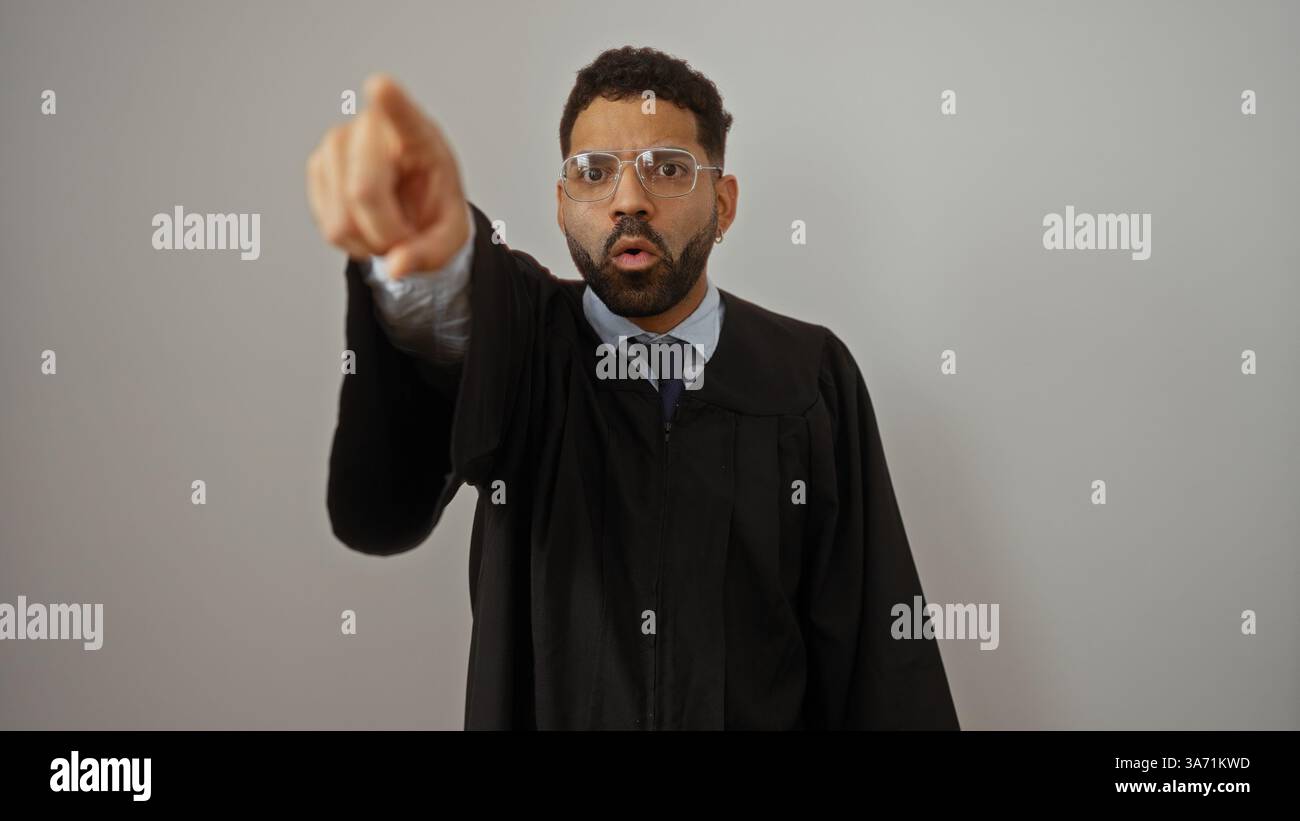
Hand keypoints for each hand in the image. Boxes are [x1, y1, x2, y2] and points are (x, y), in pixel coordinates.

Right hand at [306, 73, 469, 278]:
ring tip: (389, 230)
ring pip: (342, 219)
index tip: (380, 86)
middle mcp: (372, 128)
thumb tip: (396, 267)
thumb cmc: (435, 208)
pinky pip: (329, 227)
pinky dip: (352, 242)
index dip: (390, 103)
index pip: (403, 115)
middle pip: (364, 191)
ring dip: (369, 242)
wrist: (414, 208)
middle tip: (406, 239)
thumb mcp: (450, 236)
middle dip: (386, 233)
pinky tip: (367, 226)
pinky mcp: (317, 166)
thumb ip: (429, 253)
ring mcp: (338, 143)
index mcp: (418, 134)